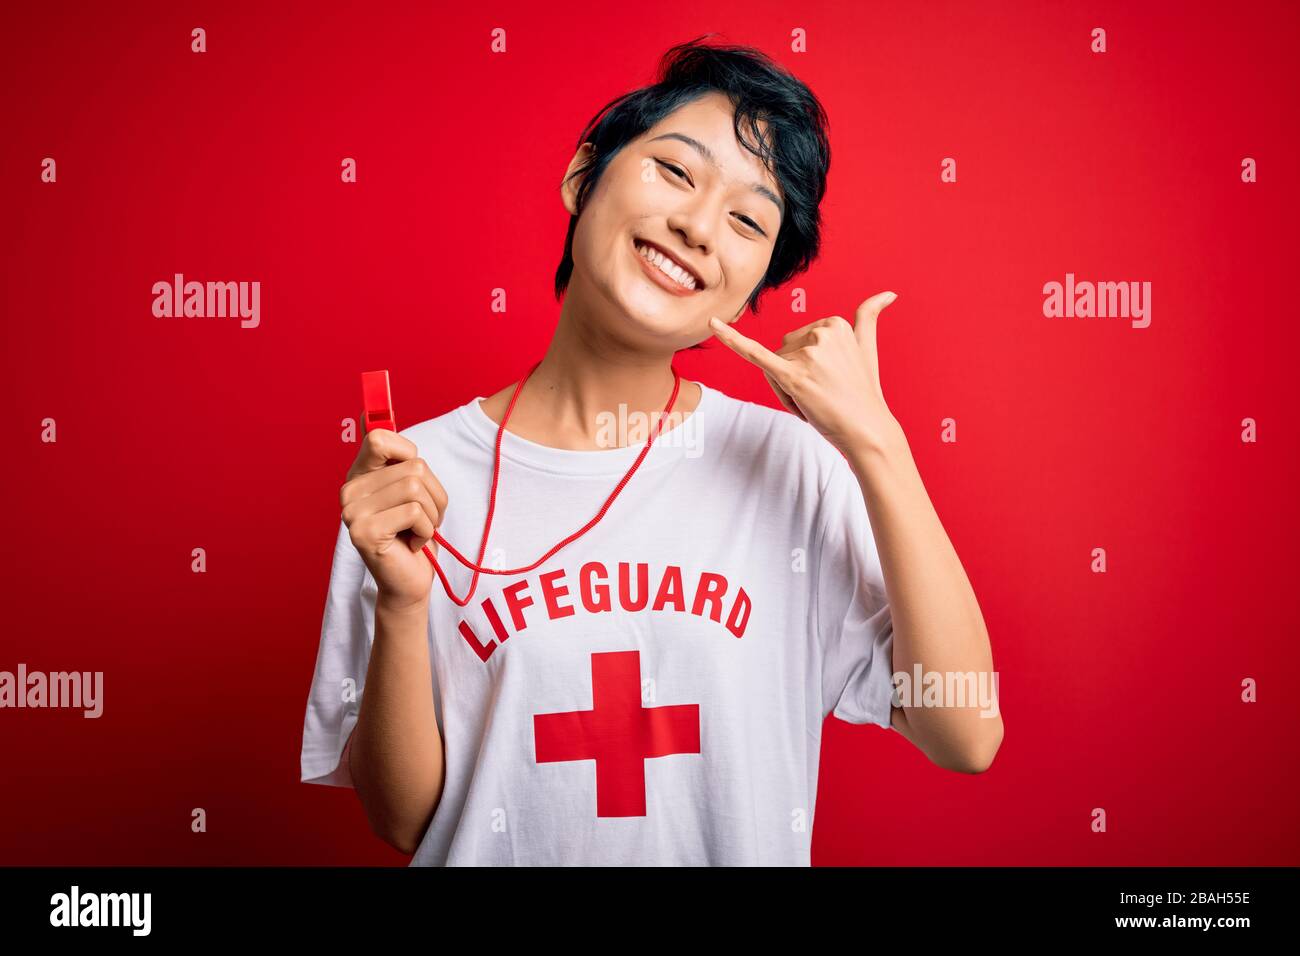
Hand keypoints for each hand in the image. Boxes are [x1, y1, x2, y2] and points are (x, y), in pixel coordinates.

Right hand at [339, 426, 444, 612]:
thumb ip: (400, 460)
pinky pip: (414, 512)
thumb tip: (374, 414)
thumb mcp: (412, 492)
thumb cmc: (413, 535)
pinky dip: (426, 530)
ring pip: (415, 488)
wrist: (408, 583)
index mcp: (359, 476)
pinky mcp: (364, 532)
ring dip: (432, 514)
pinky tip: (414, 543)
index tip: (416, 479)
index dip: (409, 453)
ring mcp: (353, 512)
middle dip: (434, 495)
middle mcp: (349, 491)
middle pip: (413, 466)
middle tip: (426, 518)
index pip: (379, 438)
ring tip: (420, 530)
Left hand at [708, 291, 902, 454]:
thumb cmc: (864, 392)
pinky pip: (754, 354)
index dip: (806, 365)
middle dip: (793, 376)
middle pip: (783, 351)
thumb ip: (869, 317)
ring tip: (814, 403)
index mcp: (834, 323)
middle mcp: (821, 333)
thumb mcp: (867, 348)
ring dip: (785, 390)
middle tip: (821, 396)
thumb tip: (889, 292)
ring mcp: (807, 355)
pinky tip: (713, 325)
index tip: (829, 380)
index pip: (797, 340)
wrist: (868, 430)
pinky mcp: (792, 377)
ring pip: (772, 367)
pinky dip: (731, 339)